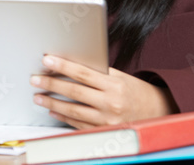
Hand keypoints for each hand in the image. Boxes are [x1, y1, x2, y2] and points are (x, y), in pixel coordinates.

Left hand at [30, 55, 177, 127]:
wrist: (158, 113)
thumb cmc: (136, 91)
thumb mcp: (120, 77)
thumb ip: (98, 72)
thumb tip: (70, 64)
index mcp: (115, 86)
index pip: (83, 73)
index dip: (63, 66)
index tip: (47, 60)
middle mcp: (111, 104)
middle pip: (74, 92)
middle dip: (51, 84)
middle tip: (35, 79)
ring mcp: (108, 120)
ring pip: (73, 111)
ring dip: (52, 103)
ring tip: (38, 96)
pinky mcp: (104, 133)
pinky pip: (79, 125)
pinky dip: (63, 117)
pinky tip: (53, 110)